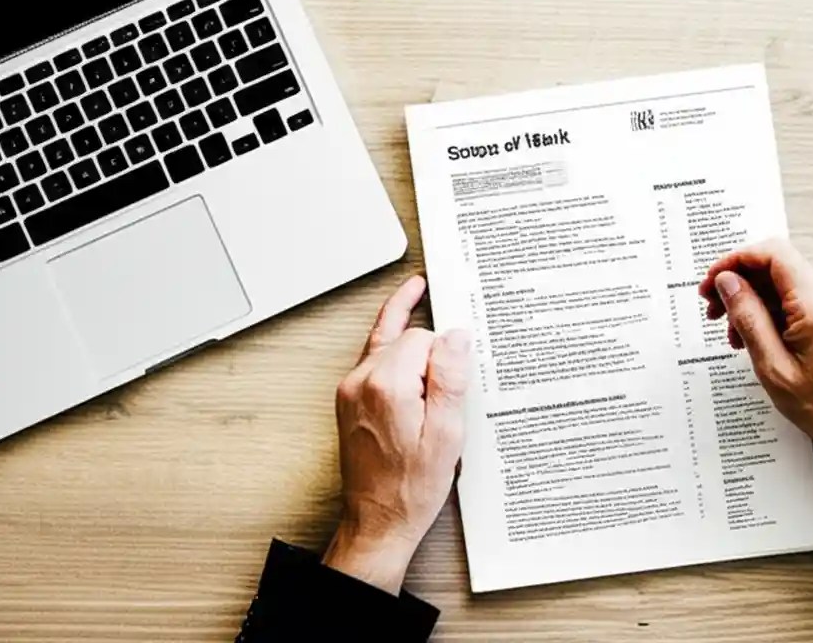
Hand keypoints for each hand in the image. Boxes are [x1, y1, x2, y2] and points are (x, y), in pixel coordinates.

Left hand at [322, 276, 471, 593]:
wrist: (378, 520)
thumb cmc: (412, 487)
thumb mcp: (446, 434)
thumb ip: (449, 378)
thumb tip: (456, 335)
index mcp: (386, 386)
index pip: (423, 337)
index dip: (448, 353)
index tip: (462, 370)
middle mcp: (361, 382)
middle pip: (404, 336)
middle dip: (432, 349)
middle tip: (454, 369)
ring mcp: (350, 390)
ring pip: (386, 343)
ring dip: (411, 338)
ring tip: (421, 292)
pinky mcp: (349, 400)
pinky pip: (374, 359)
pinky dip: (393, 347)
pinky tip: (407, 339)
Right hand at [699, 239, 812, 457]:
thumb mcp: (772, 366)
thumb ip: (748, 317)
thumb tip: (728, 282)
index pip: (774, 253)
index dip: (737, 260)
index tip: (714, 280)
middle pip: (778, 268)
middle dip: (741, 284)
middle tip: (713, 309)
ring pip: (788, 285)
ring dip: (756, 301)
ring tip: (735, 334)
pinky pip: (802, 301)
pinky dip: (776, 312)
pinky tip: (760, 337)